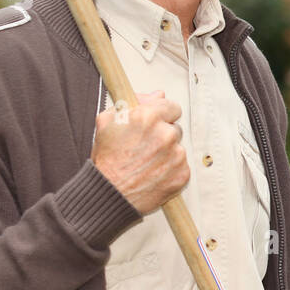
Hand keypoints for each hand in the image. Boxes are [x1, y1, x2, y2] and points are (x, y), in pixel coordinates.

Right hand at [91, 90, 190, 215]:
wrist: (110, 194)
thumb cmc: (107, 162)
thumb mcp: (108, 123)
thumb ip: (133, 103)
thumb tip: (156, 95)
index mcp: (148, 118)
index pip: (172, 106)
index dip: (162, 115)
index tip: (157, 123)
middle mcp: (165, 135)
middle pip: (175, 128)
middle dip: (163, 135)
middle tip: (146, 147)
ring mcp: (176, 155)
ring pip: (178, 147)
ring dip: (167, 153)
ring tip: (147, 162)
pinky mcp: (182, 174)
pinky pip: (182, 165)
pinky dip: (171, 169)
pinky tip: (154, 173)